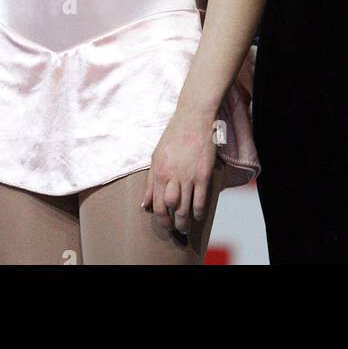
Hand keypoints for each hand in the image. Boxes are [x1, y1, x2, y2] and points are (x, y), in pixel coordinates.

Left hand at [141, 110, 218, 237]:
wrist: (192, 119)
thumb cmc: (173, 137)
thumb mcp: (156, 157)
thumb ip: (150, 182)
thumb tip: (144, 204)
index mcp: (159, 173)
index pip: (157, 205)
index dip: (160, 219)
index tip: (164, 225)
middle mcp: (173, 177)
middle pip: (171, 209)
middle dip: (173, 224)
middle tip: (176, 229)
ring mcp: (189, 177)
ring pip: (186, 208)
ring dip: (185, 222)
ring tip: (186, 226)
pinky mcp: (203, 174)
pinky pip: (201, 200)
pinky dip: (199, 212)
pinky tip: (198, 215)